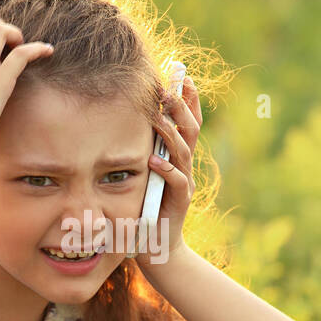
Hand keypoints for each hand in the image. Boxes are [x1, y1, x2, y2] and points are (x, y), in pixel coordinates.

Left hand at [136, 72, 201, 273]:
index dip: (190, 98)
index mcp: (179, 157)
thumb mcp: (144, 172)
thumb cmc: (146, 207)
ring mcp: (185, 183)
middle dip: (182, 107)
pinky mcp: (180, 203)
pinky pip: (177, 182)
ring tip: (160, 116)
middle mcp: (186, 167)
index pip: (190, 122)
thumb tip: (129, 121)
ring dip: (171, 132)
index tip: (183, 75)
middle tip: (170, 86)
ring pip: (184, 152)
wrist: (157, 246)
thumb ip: (144, 149)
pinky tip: (154, 160)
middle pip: (192, 130)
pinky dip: (166, 169)